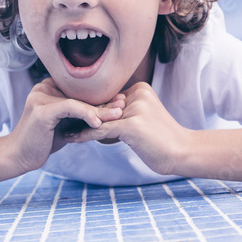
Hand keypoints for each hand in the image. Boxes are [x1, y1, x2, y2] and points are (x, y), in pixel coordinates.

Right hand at [6, 79, 125, 173]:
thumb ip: (79, 115)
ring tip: (118, 115)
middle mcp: (44, 87)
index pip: (80, 90)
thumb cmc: (43, 141)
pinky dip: (87, 115)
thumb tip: (107, 110)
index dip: (101, 96)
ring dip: (100, 109)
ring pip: (78, 100)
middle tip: (123, 105)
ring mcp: (41, 97)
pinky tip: (99, 124)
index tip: (120, 100)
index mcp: (49, 87)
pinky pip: (70, 107)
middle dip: (104, 101)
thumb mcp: (64, 124)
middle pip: (80, 94)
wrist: (19, 155)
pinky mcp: (41, 110)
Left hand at [64, 81, 191, 175]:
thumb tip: (99, 120)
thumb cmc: (161, 141)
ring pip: (99, 117)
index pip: (107, 98)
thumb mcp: (142, 120)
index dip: (88, 108)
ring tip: (60, 130)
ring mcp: (134, 108)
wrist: (181, 152)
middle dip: (81, 115)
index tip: (68, 113)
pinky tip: (71, 139)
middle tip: (59, 120)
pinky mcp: (131, 125)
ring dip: (78, 125)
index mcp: (139, 89)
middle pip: (101, 106)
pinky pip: (100, 130)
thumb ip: (123, 115)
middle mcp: (136, 94)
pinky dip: (84, 135)